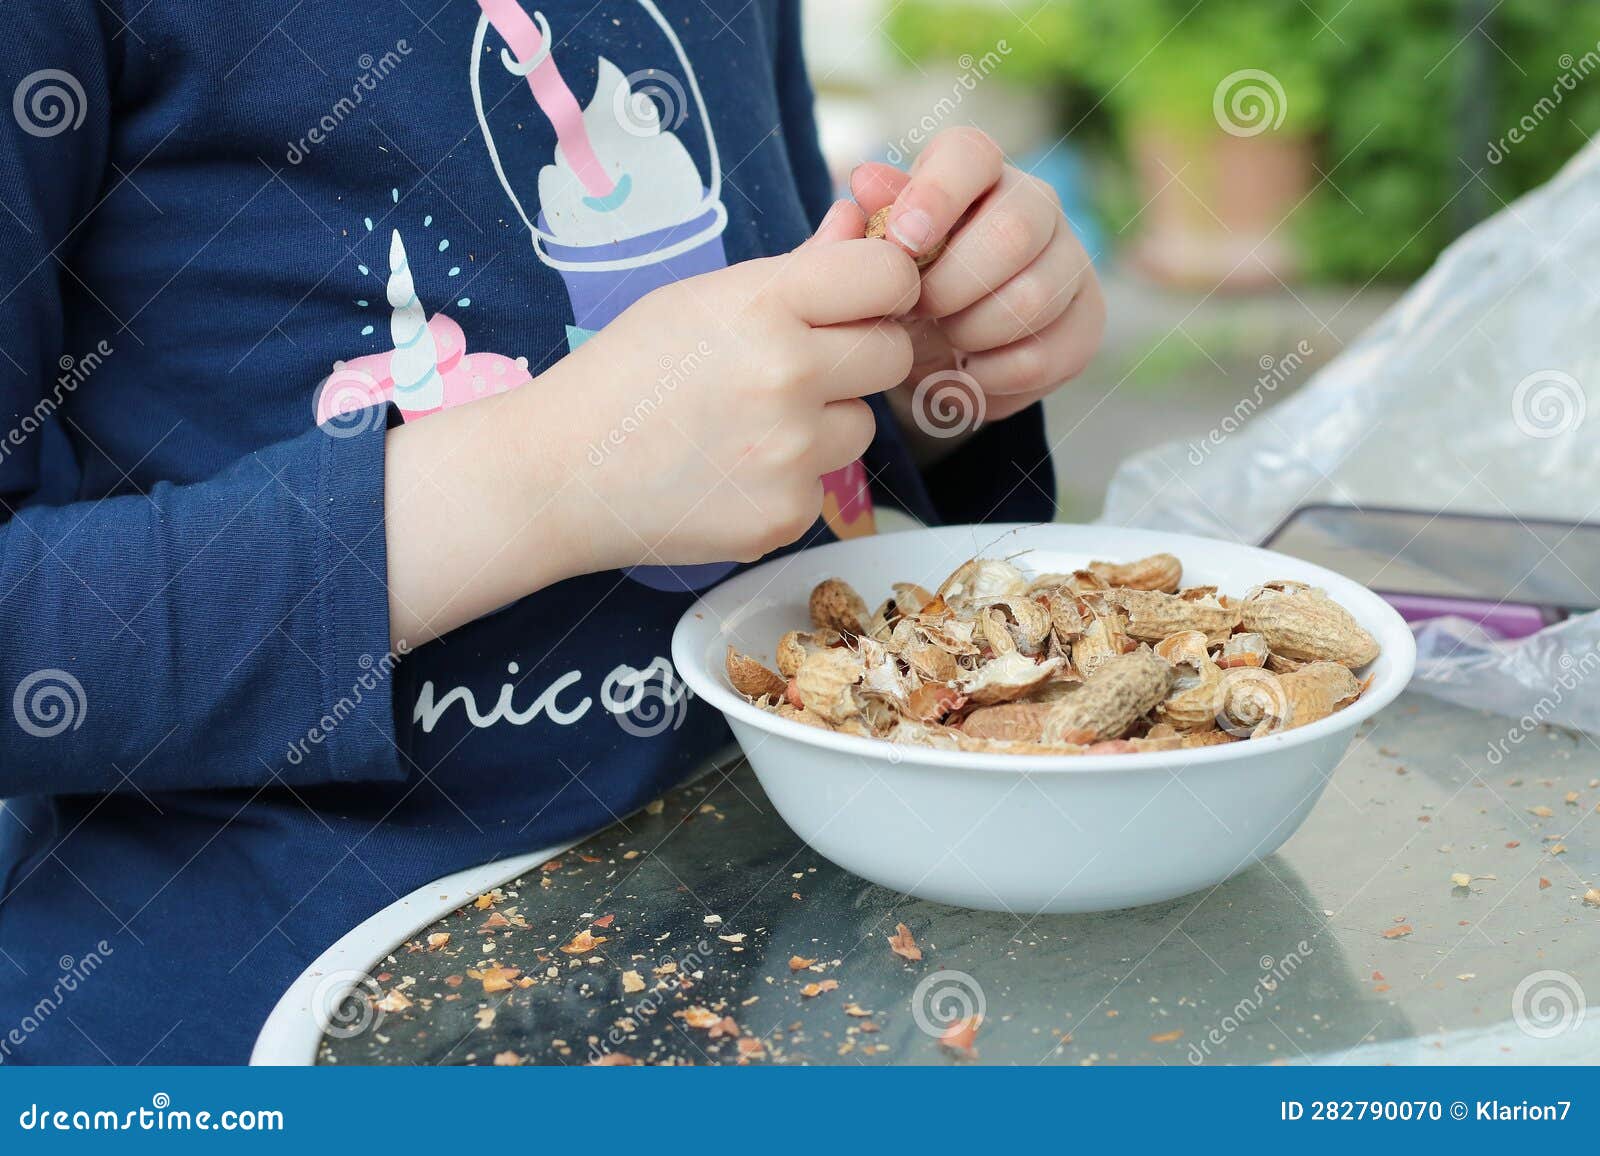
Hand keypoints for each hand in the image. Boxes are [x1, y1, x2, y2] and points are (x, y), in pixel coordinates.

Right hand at [523, 231, 918, 571]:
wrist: (558, 474)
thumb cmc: (625, 376)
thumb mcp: (698, 301)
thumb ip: (794, 269)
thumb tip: (856, 225)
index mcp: (764, 304)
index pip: (888, 276)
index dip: (882, 286)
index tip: (862, 300)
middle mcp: (787, 375)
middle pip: (890, 355)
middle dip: (857, 357)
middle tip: (796, 368)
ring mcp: (790, 453)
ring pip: (862, 426)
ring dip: (824, 423)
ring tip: (748, 426)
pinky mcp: (786, 515)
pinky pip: (824, 485)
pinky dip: (789, 480)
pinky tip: (730, 474)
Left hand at [851, 128, 1104, 456]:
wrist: (939, 356)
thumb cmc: (904, 291)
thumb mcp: (875, 260)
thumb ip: (868, 223)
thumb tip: (865, 179)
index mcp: (977, 173)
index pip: (971, 155)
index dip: (937, 194)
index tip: (903, 241)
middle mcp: (1036, 204)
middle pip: (1014, 230)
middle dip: (951, 285)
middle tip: (917, 310)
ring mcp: (1071, 261)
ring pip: (1032, 298)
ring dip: (969, 333)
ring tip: (943, 340)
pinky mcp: (1086, 322)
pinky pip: (1040, 356)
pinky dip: (990, 375)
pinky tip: (967, 370)